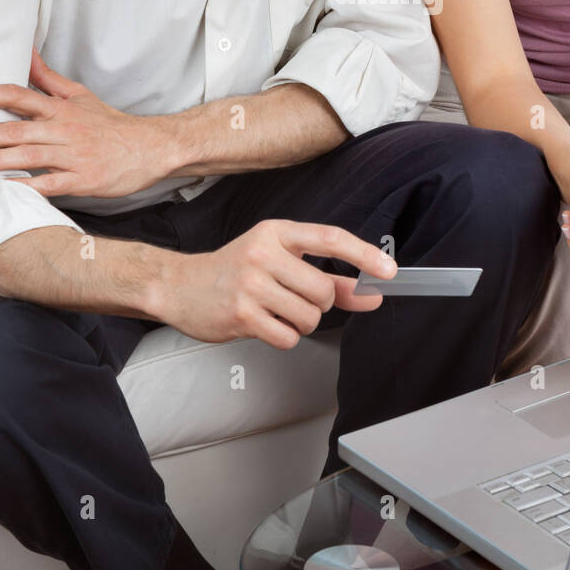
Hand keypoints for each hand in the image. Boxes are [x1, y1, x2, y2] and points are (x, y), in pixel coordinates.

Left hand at [0, 48, 174, 197]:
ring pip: (27, 156)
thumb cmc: (112, 125)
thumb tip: (27, 53)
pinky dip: (24, 187)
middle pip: (14, 129)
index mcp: (59, 109)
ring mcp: (72, 155)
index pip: (16, 95)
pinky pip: (48, 184)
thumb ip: (48, 78)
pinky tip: (2, 190)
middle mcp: (63, 130)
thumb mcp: (80, 96)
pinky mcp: (82, 180)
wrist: (151, 148)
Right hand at [151, 219, 397, 345]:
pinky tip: (264, 324)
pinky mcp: (240, 315)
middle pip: (323, 290)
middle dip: (319, 305)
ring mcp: (250, 284)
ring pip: (309, 316)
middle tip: (294, 300)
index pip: (330, 238)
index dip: (364, 255)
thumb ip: (329, 277)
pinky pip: (288, 337)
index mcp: (276, 232)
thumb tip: (372, 293)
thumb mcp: (280, 261)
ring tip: (276, 311)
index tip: (389, 270)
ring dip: (302, 323)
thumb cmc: (235, 270)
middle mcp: (263, 253)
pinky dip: (284, 337)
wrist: (180, 286)